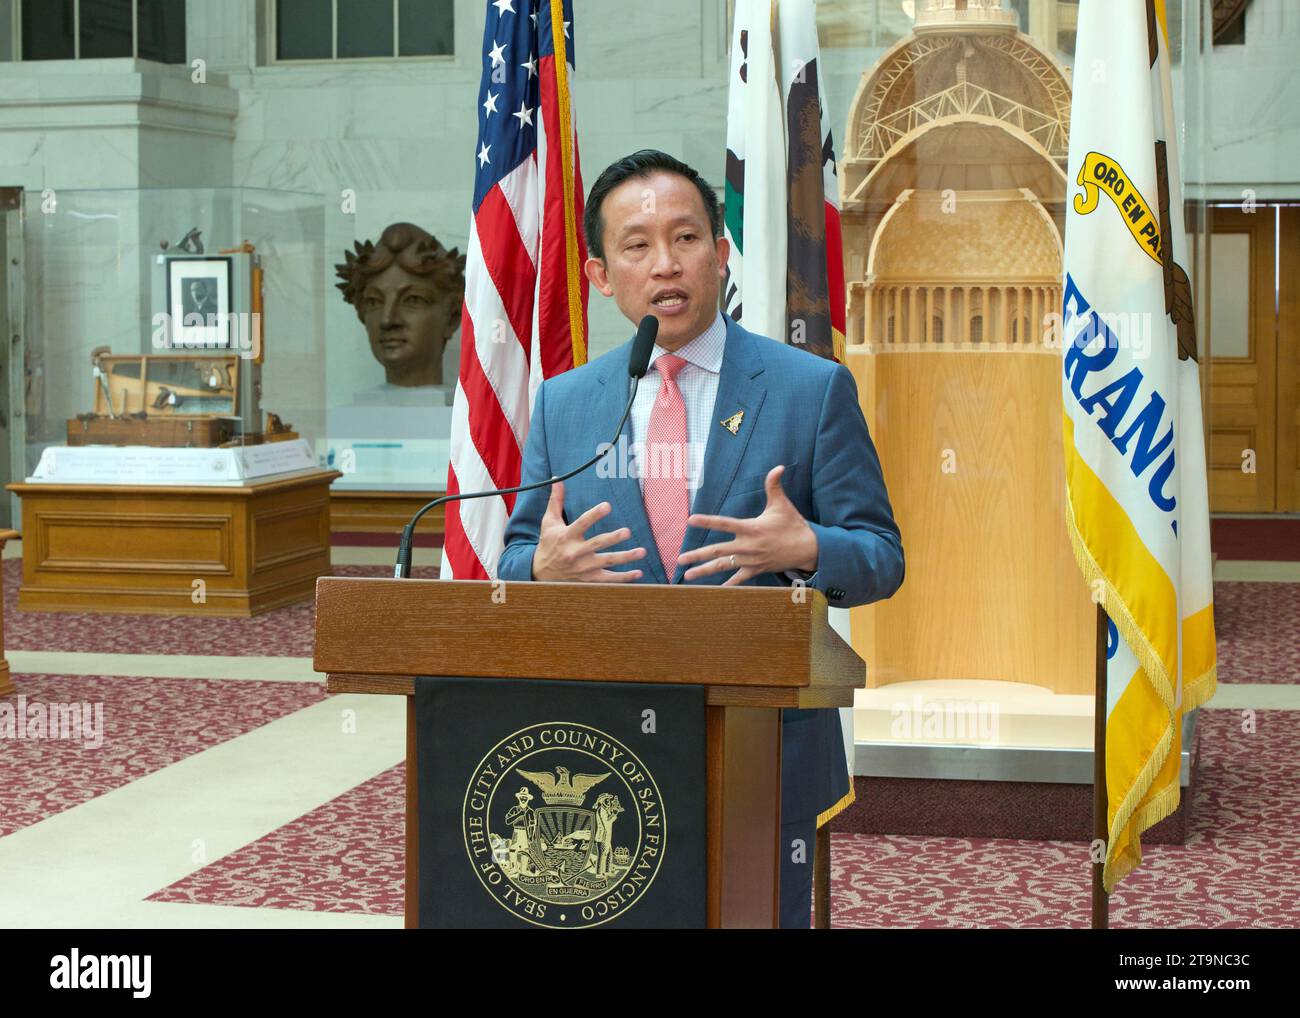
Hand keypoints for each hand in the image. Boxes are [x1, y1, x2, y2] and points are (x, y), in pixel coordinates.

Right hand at [531, 481, 646, 581]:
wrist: (540, 573)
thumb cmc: (548, 543)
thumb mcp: (549, 522)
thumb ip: (556, 501)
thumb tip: (557, 479)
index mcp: (566, 536)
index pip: (581, 524)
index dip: (594, 515)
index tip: (607, 505)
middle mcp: (575, 553)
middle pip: (597, 544)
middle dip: (613, 538)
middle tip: (627, 531)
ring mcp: (583, 567)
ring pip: (607, 562)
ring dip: (625, 557)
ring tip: (642, 551)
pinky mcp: (589, 578)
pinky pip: (608, 579)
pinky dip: (624, 577)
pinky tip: (639, 572)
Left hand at [677, 465, 817, 584]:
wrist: (808, 549)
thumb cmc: (793, 525)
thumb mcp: (782, 504)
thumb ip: (774, 485)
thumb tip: (778, 466)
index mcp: (751, 528)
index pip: (724, 523)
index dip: (707, 521)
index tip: (691, 519)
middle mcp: (748, 546)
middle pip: (717, 550)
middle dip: (697, 555)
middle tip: (680, 559)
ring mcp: (751, 560)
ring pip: (723, 566)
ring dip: (704, 571)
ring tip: (687, 576)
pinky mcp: (756, 570)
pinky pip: (739, 579)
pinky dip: (727, 585)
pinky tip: (713, 591)